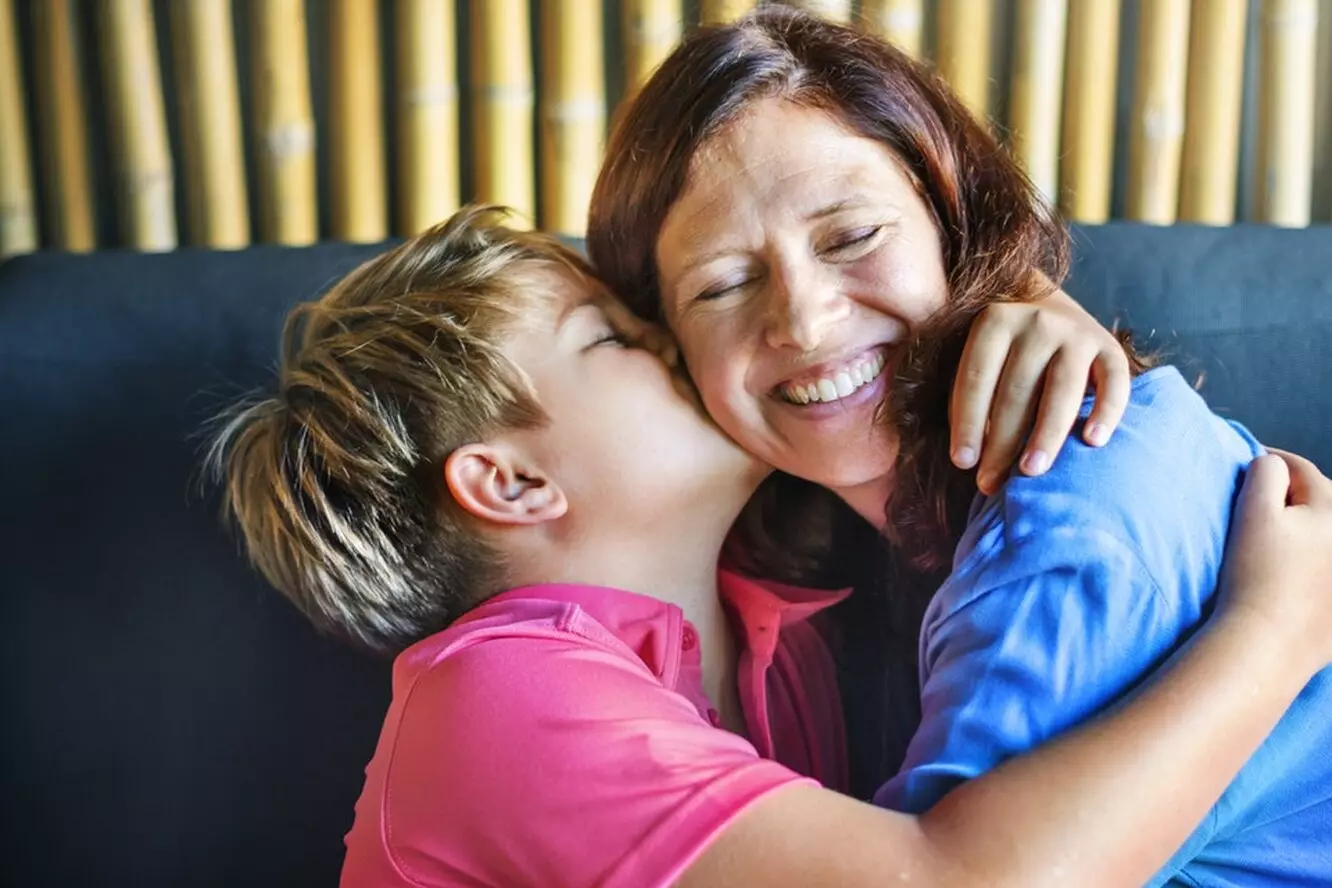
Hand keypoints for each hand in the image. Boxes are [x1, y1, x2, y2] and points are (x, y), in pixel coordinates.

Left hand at [949, 289, 1129, 494]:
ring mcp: (1077, 333)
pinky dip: (1107, 411)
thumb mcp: (981, 356)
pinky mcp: (1110, 346)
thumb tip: (970, 457)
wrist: (1049, 302)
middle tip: (990, 482)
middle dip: (1002, 441)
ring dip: (1046, 433)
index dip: (967, 423)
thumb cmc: (1004, 349)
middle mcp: (1037, 322)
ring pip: (1062, 389)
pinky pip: (1115, 381)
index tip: (962, 463)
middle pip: (1017, 389)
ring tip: (1032, 471)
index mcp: (995, 321)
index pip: (976, 378)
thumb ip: (972, 394)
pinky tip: (1093, 442)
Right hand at [1218, 450, 1331, 677]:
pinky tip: (1297, 576)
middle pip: (1322, 502)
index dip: (1270, 464)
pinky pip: (1328, 572)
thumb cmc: (1257, 575)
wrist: (1268, 642)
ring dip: (1311, 531)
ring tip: (1281, 543)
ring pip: (1326, 535)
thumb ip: (1264, 473)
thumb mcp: (1254, 512)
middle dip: (1295, 498)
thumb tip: (1270, 462)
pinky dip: (1317, 567)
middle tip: (1261, 508)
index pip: (1300, 471)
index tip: (1249, 466)